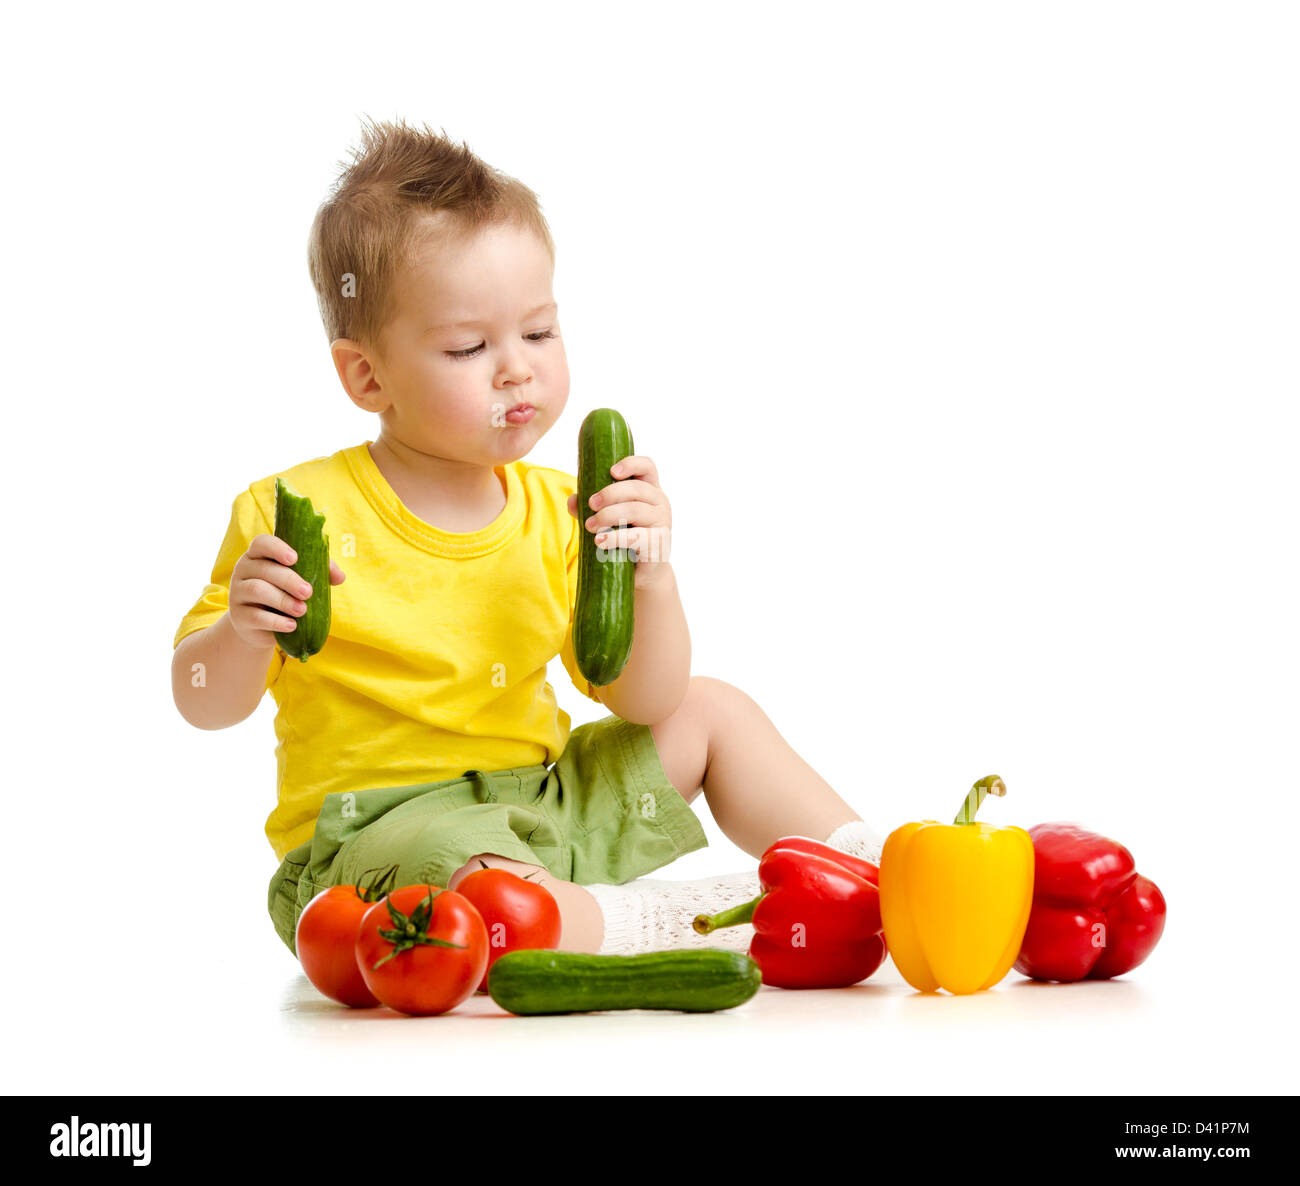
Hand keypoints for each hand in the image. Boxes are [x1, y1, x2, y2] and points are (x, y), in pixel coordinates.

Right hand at [229, 534, 346, 651]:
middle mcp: (244, 570)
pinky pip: (255, 616)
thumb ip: (320, 572)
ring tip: (302, 610)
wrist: (260, 627)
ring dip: (283, 601)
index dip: (277, 548)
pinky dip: (276, 621)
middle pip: (264, 569)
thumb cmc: (284, 595)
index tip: (294, 558)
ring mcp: (237, 593)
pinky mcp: (238, 616)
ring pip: (257, 590)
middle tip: (308, 592)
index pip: (261, 542)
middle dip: (289, 580)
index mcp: (258, 556)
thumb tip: (340, 576)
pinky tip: (292, 625)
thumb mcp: (301, 580)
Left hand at [567, 454, 671, 589]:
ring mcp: (662, 523)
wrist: (642, 572)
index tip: (611, 471)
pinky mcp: (659, 544)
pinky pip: (637, 537)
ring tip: (590, 526)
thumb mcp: (608, 518)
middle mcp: (660, 503)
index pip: (647, 467)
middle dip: (610, 493)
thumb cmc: (625, 539)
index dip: (631, 464)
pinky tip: (599, 541)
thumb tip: (573, 500)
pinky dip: (615, 538)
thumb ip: (590, 507)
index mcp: (649, 490)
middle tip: (590, 504)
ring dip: (608, 515)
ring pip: (636, 510)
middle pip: (637, 488)